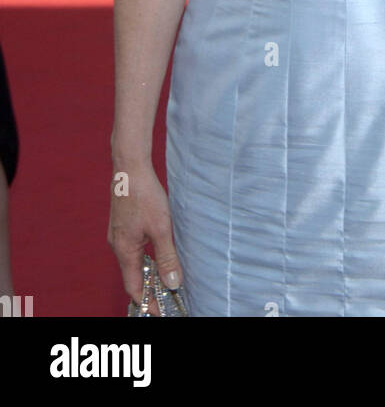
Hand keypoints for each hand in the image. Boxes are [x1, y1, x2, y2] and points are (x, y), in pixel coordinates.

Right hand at [108, 163, 183, 313]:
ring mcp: (118, 234)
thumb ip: (167, 256)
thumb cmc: (144, 195)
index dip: (146, 301)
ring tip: (164, 278)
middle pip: (132, 275)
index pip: (133, 287)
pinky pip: (133, 248)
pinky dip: (145, 256)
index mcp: (125, 250)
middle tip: (165, 298)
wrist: (129, 167)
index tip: (159, 311)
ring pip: (133, 261)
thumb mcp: (161, 228)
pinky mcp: (122, 224)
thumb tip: (172, 283)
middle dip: (148, 288)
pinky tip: (157, 251)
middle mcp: (118, 245)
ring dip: (147, 271)